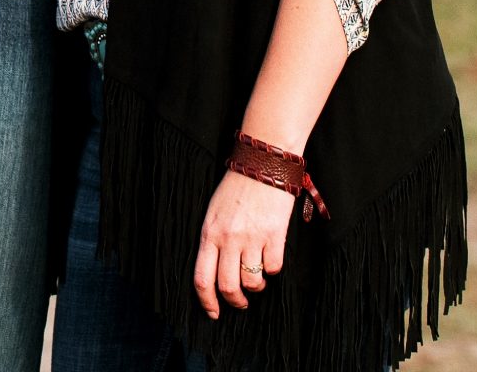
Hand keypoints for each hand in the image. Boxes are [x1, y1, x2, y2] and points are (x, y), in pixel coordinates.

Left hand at [193, 169, 294, 317]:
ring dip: (256, 286)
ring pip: (253, 282)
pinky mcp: (275, 236)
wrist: (262, 164)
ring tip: (257, 278)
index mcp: (209, 232)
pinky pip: (274, 268)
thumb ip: (213, 240)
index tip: (213, 312)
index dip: (207, 301)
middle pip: (228, 286)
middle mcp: (228, 238)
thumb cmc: (236, 188)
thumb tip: (215, 271)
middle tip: (240, 303)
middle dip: (235, 302)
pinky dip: (273, 268)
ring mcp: (252, 238)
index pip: (202, 277)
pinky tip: (270, 254)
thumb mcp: (214, 212)